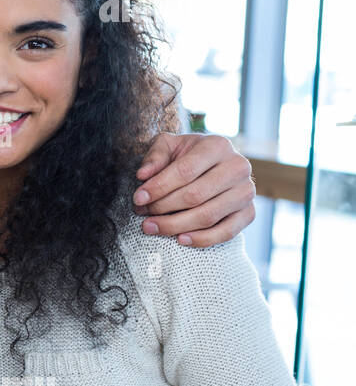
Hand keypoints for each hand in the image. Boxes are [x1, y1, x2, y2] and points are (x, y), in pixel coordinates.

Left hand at [132, 132, 254, 246]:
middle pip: (195, 196)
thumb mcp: (169, 146)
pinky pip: (227, 232)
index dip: (158, 187)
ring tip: (151, 226)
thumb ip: (155, 157)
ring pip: (208, 216)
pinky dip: (202, 239)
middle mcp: (238, 167)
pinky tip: (179, 239)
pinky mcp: (249, 213)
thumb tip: (142, 175)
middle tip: (141, 213)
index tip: (138, 198)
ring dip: (175, 225)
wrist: (214, 165)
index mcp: (217, 146)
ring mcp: (246, 192)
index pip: (185, 171)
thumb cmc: (187, 155)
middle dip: (162, 207)